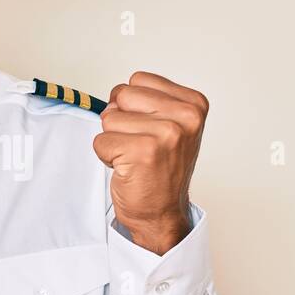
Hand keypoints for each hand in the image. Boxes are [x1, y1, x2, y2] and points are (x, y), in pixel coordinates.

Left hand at [92, 71, 208, 254]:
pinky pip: (101, 141)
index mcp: (193, 104)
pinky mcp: (144, 152)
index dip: (133, 106)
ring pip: (110, 118)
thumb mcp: (170, 126)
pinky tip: (128, 169)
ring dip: (115, 140)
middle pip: (122, 95)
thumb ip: (148, 101)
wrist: (162, 214)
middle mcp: (185, 117)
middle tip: (140, 146)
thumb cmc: (162, 171)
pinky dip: (107, 156)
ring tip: (135, 158)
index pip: (138, 80)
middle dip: (122, 121)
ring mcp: (167, 134)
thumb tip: (116, 95)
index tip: (150, 130)